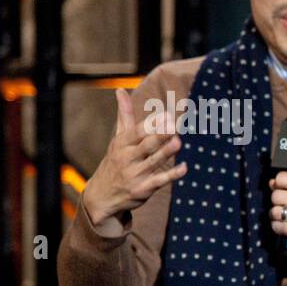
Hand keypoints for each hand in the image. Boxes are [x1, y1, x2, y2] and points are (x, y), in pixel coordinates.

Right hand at [83, 88, 185, 233]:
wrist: (101, 196)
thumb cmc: (116, 161)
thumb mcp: (118, 138)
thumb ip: (124, 115)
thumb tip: (121, 90)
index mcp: (122, 143)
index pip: (137, 131)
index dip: (152, 123)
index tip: (166, 114)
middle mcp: (127, 158)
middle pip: (145, 145)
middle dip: (159, 135)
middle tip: (174, 124)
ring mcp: (134, 174)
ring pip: (153, 161)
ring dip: (166, 152)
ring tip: (179, 141)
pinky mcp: (142, 189)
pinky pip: (159, 181)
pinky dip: (172, 175)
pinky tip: (185, 168)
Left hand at [269, 172, 286, 252]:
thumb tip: (273, 184)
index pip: (282, 178)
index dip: (277, 184)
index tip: (280, 189)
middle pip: (276, 196)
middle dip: (276, 201)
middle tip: (282, 205)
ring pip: (276, 213)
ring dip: (276, 216)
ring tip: (283, 217)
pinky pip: (282, 228)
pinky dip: (279, 228)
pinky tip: (284, 227)